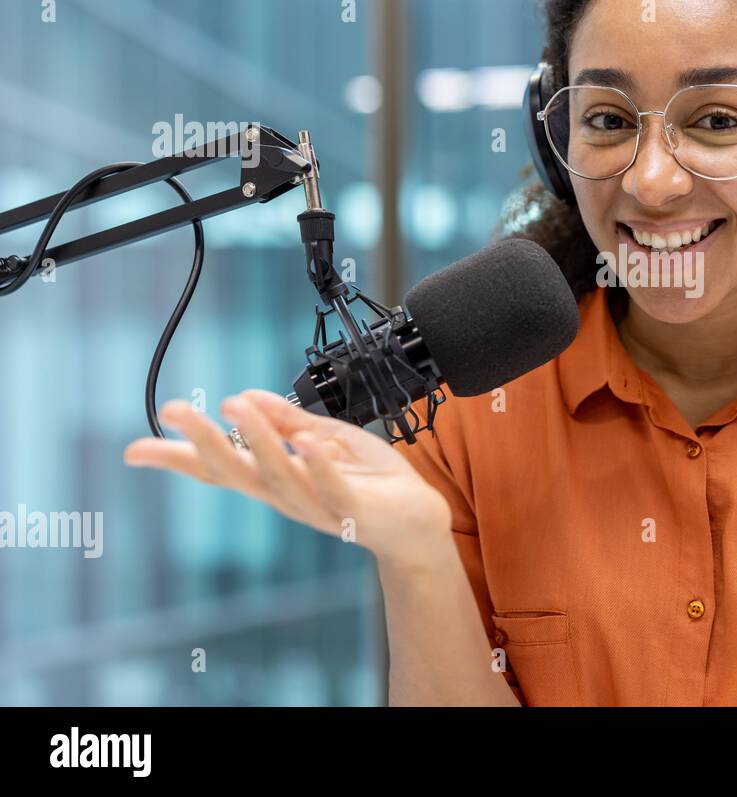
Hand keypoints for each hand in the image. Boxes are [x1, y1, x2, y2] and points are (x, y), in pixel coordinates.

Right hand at [123, 389, 451, 567]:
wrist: (418, 521)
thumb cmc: (370, 481)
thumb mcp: (326, 439)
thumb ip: (289, 421)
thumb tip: (246, 396)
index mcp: (276, 479)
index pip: (220, 468)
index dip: (179, 458)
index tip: (135, 449)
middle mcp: (288, 496)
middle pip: (237, 472)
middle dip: (205, 441)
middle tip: (175, 411)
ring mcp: (320, 506)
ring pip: (281, 476)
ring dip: (259, 441)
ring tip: (236, 406)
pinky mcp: (355, 510)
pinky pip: (334, 487)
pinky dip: (320, 466)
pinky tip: (308, 441)